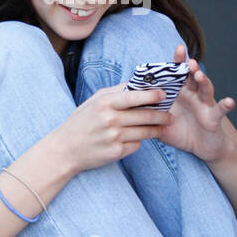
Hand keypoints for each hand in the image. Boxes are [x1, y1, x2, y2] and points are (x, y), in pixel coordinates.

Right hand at [52, 83, 169, 174]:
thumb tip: (138, 84)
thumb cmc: (81, 121)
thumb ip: (116, 92)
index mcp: (105, 103)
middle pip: (145, 116)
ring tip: (163, 126)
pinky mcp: (116, 152)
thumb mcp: (94, 101)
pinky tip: (138, 138)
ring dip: (157, 129)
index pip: (135, 97)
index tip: (165, 94)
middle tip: (171, 115)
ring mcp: (114, 137)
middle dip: (161, 115)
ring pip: (145, 132)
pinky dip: (139, 141)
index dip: (152, 95)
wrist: (65, 149)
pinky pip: (136, 144)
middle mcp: (110, 119)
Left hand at [159, 44, 233, 162]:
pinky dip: (226, 105)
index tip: (175, 50)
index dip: (175, 63)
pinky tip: (230, 101)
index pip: (176, 75)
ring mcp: (205, 104)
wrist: (203, 148)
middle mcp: (193, 95)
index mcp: (179, 94)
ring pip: (205, 89)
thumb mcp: (161, 124)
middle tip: (186, 59)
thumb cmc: (182, 132)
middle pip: (191, 77)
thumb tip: (127, 112)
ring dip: (203, 80)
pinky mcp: (214, 116)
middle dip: (189, 67)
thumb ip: (148, 116)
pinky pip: (221, 110)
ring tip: (199, 74)